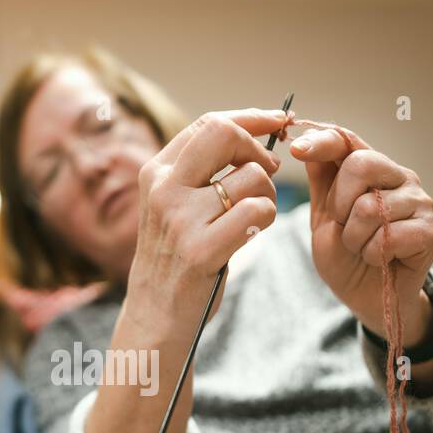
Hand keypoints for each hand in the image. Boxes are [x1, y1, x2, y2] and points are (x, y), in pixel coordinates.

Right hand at [126, 108, 286, 329]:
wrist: (155, 315)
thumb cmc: (175, 258)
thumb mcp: (173, 206)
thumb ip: (199, 172)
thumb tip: (252, 135)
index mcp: (156, 173)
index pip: (208, 123)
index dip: (250, 118)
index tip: (278, 121)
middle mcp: (164, 190)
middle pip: (224, 134)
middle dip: (258, 146)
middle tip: (269, 170)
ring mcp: (180, 220)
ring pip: (252, 176)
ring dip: (267, 194)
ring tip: (255, 216)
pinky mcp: (201, 250)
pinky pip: (257, 212)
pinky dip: (267, 218)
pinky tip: (254, 234)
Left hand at [289, 123, 432, 344]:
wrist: (366, 298)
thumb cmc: (347, 257)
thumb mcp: (323, 218)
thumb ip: (321, 181)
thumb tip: (307, 137)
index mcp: (373, 169)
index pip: (348, 140)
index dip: (322, 141)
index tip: (295, 150)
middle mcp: (400, 178)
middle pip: (361, 165)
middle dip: (339, 204)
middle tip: (344, 227)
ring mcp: (420, 202)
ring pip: (371, 208)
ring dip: (355, 239)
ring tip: (363, 248)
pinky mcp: (431, 231)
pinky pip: (388, 236)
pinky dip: (373, 254)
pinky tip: (381, 260)